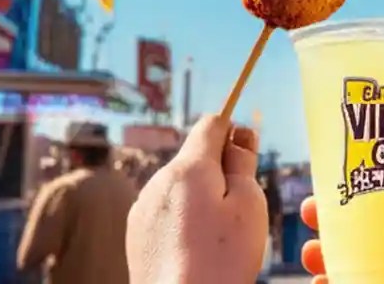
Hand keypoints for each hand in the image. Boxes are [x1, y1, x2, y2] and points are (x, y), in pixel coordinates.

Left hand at [126, 116, 266, 282]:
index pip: (211, 124)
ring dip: (201, 200)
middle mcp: (158, 181)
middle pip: (196, 159)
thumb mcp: (249, 205)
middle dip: (219, 174)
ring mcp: (142, 208)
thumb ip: (243, 164)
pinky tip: (194, 251)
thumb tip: (240, 134)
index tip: (247, 157)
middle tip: (237, 212)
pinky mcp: (135, 234)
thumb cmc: (221, 260)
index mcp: (188, 168)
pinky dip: (183, 222)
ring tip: (215, 238)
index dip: (234, 132)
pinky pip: (166, 212)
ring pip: (181, 187)